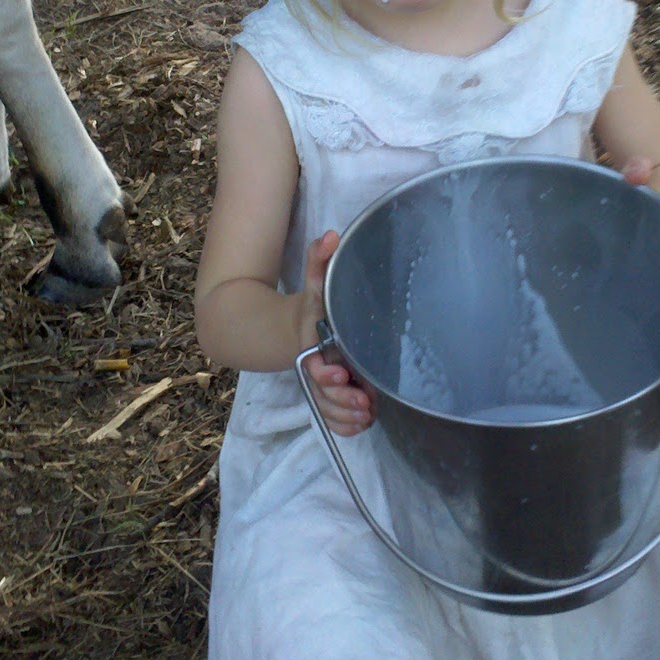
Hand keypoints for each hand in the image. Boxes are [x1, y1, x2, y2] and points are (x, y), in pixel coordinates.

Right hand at [298, 230, 374, 435]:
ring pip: (329, 409)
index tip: (341, 374)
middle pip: (324, 393)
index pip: (315, 364)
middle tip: (365, 401)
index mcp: (311, 345)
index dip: (326, 373)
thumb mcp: (313, 283)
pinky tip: (363, 423)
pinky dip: (345, 425)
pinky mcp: (329, 395)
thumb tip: (332, 235)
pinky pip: (332, 417)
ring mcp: (322, 385)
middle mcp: (316, 368)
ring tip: (368, 413)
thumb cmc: (311, 306)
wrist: (291, 329)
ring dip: (346, 415)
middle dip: (343, 401)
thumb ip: (318, 261)